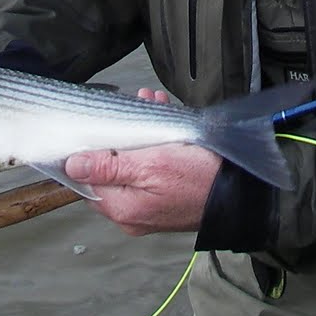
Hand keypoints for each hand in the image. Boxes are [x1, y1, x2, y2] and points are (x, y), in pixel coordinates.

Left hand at [62, 88, 220, 236]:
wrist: (243, 192)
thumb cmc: (200, 179)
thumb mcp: (151, 165)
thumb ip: (109, 167)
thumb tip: (73, 165)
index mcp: (122, 208)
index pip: (87, 179)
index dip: (90, 150)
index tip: (98, 124)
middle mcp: (132, 212)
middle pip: (111, 168)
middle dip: (120, 134)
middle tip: (135, 105)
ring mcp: (150, 205)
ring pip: (132, 163)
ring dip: (139, 133)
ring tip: (152, 103)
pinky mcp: (166, 195)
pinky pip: (150, 167)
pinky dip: (154, 144)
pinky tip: (163, 119)